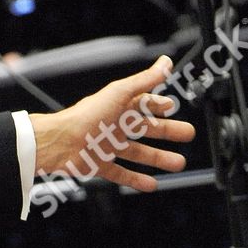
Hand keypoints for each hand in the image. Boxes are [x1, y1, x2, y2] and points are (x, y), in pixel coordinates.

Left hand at [29, 55, 193, 192]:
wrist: (61, 143)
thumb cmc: (87, 116)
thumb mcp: (120, 93)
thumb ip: (145, 80)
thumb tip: (165, 63)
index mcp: (119, 106)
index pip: (144, 103)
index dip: (158, 105)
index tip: (172, 108)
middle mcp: (114, 125)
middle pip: (147, 129)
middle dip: (167, 132)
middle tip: (186, 134)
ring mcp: (107, 146)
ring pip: (139, 153)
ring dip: (159, 158)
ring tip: (178, 163)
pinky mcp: (100, 165)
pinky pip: (121, 173)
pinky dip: (136, 179)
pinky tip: (151, 184)